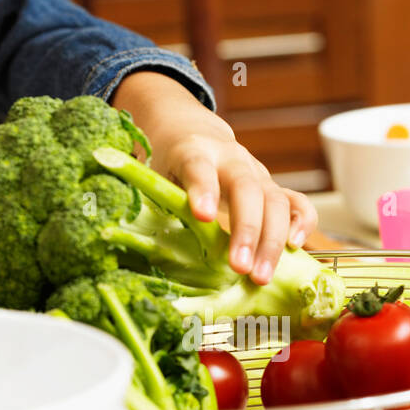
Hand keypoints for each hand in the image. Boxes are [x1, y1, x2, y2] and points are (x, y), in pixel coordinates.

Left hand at [112, 72, 318, 285]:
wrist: (189, 132)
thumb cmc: (163, 162)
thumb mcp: (147, 174)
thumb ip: (141, 200)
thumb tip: (109, 235)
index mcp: (191, 151)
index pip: (199, 167)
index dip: (202, 189)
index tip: (202, 214)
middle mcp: (229, 158)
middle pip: (247, 188)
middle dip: (246, 229)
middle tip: (239, 268)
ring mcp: (255, 172)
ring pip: (274, 200)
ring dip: (270, 240)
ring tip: (259, 277)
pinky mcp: (272, 186)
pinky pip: (295, 201)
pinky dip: (301, 222)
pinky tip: (295, 247)